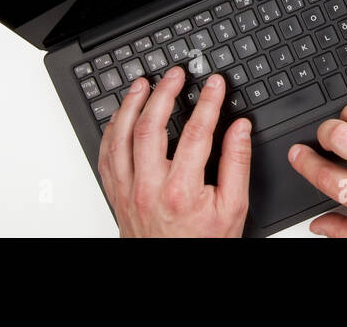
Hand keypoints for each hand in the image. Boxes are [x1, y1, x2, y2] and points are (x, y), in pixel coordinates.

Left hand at [98, 69, 252, 236]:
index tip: (215, 84)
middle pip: (150, 127)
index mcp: (182, 190)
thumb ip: (237, 164)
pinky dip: (111, 132)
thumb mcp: (233, 208)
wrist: (171, 272)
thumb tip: (240, 129)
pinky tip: (120, 116)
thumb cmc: (203, 243)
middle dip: (164, 93)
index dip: (208, 102)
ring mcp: (128, 192)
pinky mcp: (117, 196)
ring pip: (120, 138)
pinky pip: (106, 157)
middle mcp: (149, 188)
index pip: (196, 132)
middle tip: (175, 74)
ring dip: (130, 106)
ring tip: (142, 84)